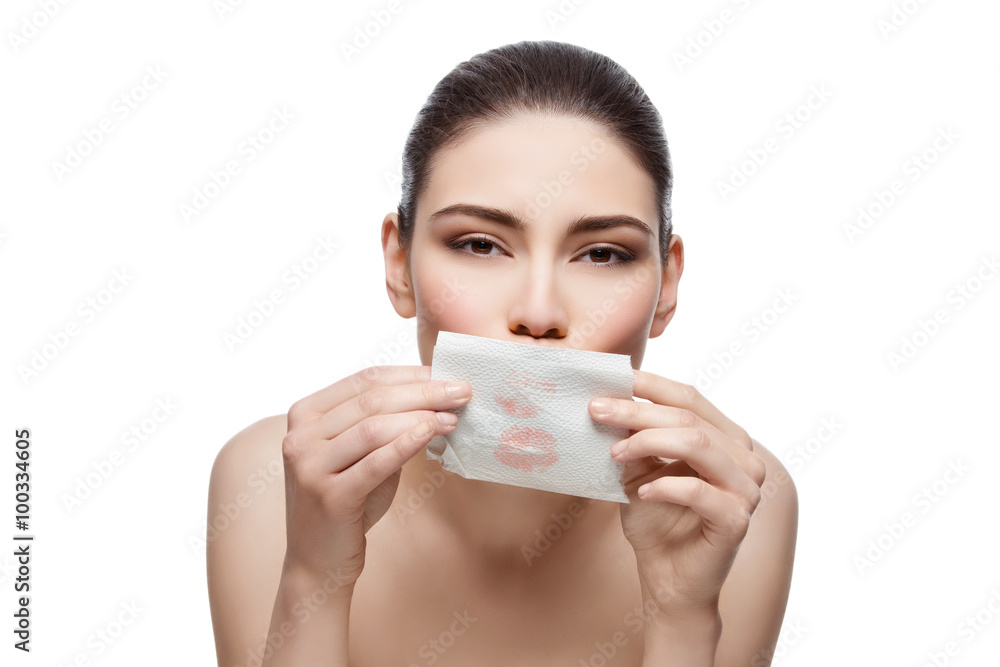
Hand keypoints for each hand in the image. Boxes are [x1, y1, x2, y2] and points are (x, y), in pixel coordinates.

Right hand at [280, 365, 469, 585]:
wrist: (318, 560)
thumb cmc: (347, 502)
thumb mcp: (362, 454)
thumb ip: (386, 423)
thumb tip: (437, 394)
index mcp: (305, 414)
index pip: (364, 380)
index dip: (410, 375)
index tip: (447, 375)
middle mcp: (300, 436)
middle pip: (371, 400)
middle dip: (423, 392)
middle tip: (461, 391)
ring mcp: (309, 466)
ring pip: (373, 427)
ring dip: (420, 417)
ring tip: (453, 417)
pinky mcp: (329, 496)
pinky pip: (375, 463)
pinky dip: (406, 444)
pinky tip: (431, 433)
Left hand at [588, 369, 765, 614]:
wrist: (668, 580)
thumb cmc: (656, 522)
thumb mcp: (638, 470)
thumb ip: (633, 438)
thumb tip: (609, 400)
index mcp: (726, 439)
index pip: (690, 399)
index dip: (651, 385)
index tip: (612, 379)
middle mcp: (744, 459)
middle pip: (689, 419)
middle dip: (638, 411)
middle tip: (597, 410)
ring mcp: (746, 489)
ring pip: (697, 444)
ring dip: (648, 442)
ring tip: (615, 452)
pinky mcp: (737, 520)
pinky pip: (698, 491)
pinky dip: (664, 485)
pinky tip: (641, 492)